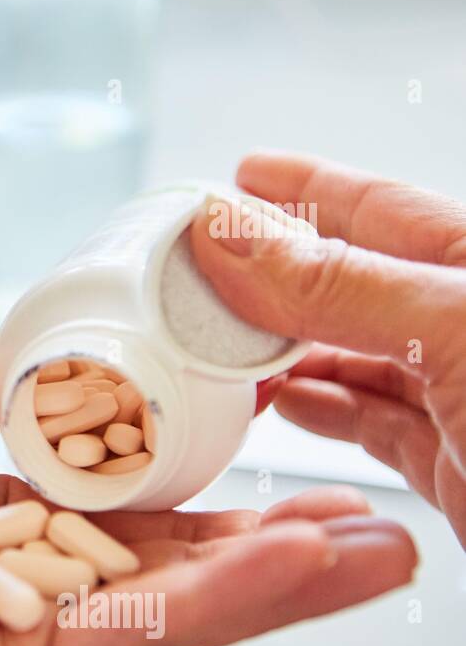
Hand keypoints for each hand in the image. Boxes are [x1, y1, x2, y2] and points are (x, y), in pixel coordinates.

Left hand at [0, 339, 415, 645]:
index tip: (263, 436)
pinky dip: (232, 600)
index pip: (113, 484)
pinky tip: (309, 564)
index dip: (192, 466)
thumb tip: (41, 361)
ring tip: (377, 544)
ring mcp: (22, 622)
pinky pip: (144, 631)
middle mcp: (9, 562)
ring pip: (173, 598)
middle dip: (262, 531)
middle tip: (355, 505)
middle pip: (160, 551)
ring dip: (278, 571)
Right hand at [190, 151, 465, 545]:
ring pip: (354, 359)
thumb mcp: (460, 332)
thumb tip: (233, 232)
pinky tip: (283, 404)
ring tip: (225, 344)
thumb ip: (341, 283)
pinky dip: (318, 413)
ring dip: (285, 353)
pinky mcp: (456, 468)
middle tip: (204, 273)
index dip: (306, 189)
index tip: (241, 177)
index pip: (379, 210)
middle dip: (276, 279)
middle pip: (354, 286)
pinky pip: (369, 426)